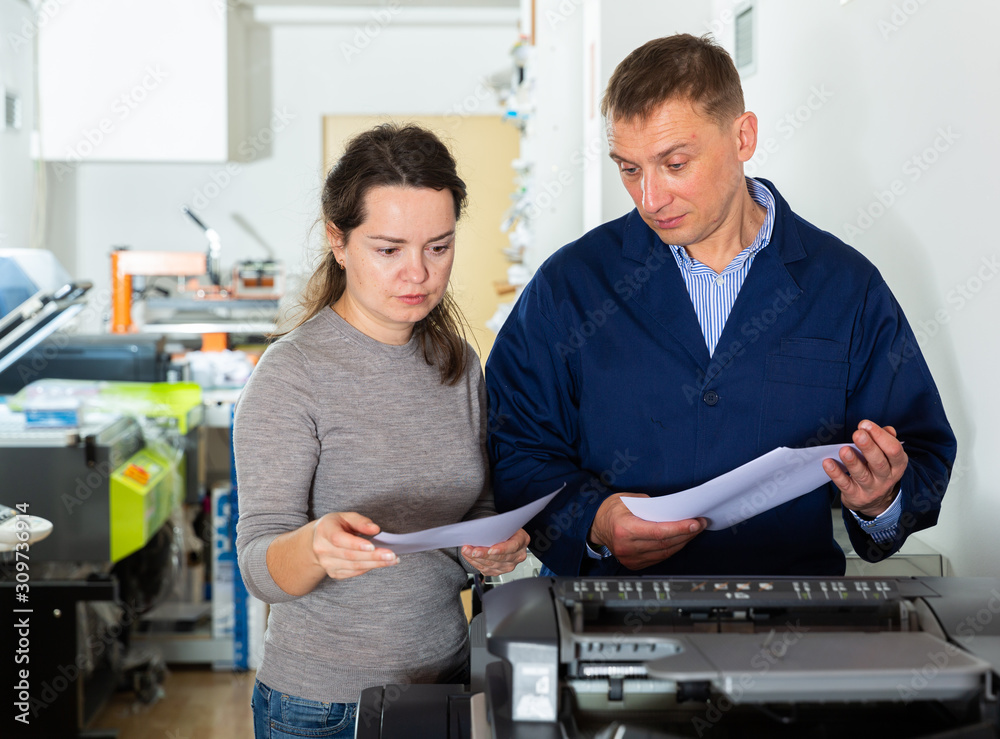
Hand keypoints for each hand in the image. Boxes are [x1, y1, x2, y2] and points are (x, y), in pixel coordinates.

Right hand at [311, 512, 398, 579]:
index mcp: (324, 531)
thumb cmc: (335, 526)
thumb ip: (360, 521)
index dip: (356, 544)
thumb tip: (375, 529)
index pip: (338, 539)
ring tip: (392, 560)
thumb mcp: (346, 516)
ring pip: (354, 566)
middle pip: (350, 555)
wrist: (317, 541)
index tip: (372, 546)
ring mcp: (327, 564)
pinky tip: (381, 563)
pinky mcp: (334, 573)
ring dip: (375, 564)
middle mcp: (322, 549)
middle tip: (392, 555)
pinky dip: (369, 568)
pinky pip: (354, 572)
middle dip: (373, 556)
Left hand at [462, 528, 529, 576]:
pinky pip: (486, 570)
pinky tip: (469, 557)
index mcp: (522, 540)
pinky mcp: (499, 571)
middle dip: (484, 555)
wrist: (500, 534)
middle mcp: (518, 555)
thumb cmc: (502, 527)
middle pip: (501, 558)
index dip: (502, 549)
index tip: (491, 550)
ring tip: (467, 551)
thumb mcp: (502, 523)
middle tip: (473, 551)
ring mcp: (509, 565)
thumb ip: (495, 527)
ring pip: (492, 565)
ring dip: (477, 559)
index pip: (513, 546)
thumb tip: (481, 530)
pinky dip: (475, 563)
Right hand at [589, 493, 705, 569]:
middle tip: (700, 524)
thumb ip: (651, 506)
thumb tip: (674, 511)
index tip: (695, 523)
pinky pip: (659, 557)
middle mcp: (627, 547)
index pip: (658, 532)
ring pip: (665, 552)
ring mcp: (631, 558)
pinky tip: (681, 539)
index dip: (680, 529)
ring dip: (682, 542)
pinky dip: (672, 548)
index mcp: (624, 529)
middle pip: (664, 544)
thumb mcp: (628, 500)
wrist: (596, 526)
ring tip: (694, 531)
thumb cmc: (612, 510)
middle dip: (686, 534)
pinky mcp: (634, 564)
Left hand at [823, 420, 906, 517]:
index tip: (865, 424)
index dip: (881, 436)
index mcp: (897, 465)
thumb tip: (888, 429)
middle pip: (879, 463)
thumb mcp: (887, 458)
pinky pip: (845, 484)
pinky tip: (828, 463)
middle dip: (868, 447)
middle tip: (858, 434)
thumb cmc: (878, 471)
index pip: (894, 450)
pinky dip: (836, 474)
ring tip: (844, 450)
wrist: (875, 502)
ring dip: (852, 462)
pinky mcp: (855, 496)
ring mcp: (871, 489)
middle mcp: (886, 478)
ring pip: (862, 475)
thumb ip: (886, 441)